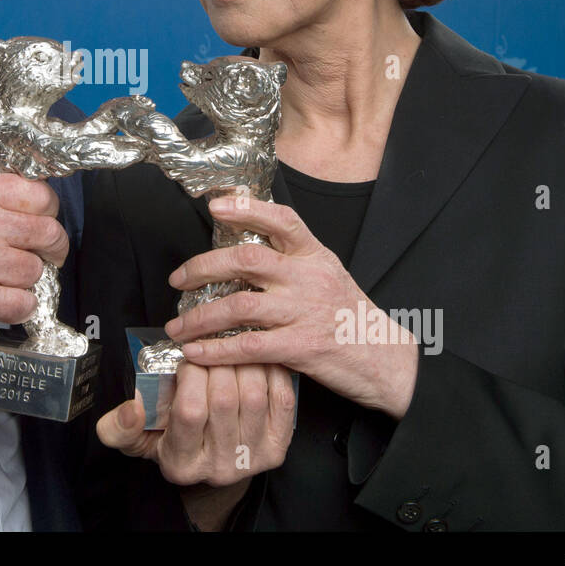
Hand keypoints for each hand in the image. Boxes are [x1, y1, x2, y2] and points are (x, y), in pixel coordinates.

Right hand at [0, 164, 66, 332]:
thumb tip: (19, 177)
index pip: (39, 194)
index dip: (47, 209)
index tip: (43, 218)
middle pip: (48, 232)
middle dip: (52, 245)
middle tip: (46, 252)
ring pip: (36, 270)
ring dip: (25, 277)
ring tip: (3, 276)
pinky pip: (24, 303)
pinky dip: (18, 306)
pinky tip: (3, 299)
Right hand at [95, 362, 295, 527]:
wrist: (210, 462)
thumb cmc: (168, 440)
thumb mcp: (134, 438)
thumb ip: (118, 427)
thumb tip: (132, 408)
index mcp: (182, 463)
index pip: (189, 411)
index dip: (190, 374)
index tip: (187, 356)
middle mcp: (220, 467)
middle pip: (224, 399)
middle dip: (217, 361)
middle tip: (212, 345)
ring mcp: (253, 459)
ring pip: (254, 394)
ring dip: (244, 361)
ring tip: (233, 347)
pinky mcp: (278, 447)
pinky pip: (282, 400)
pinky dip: (271, 372)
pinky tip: (258, 359)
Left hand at [164, 197, 419, 419]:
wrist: (387, 359)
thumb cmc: (350, 316)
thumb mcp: (327, 273)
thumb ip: (292, 259)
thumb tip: (242, 245)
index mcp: (315, 255)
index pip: (281, 219)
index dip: (247, 209)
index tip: (216, 206)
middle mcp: (308, 278)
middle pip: (247, 259)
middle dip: (203, 267)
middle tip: (178, 279)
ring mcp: (305, 312)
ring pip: (240, 306)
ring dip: (200, 317)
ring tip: (177, 326)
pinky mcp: (302, 348)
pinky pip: (248, 346)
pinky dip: (216, 351)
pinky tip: (195, 353)